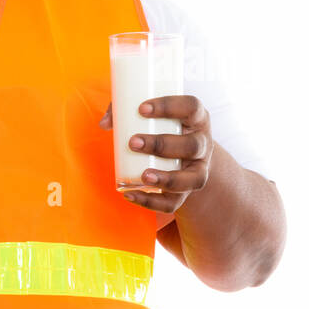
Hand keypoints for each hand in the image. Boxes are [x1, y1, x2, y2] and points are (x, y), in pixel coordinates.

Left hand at [99, 96, 211, 213]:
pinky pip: (175, 202)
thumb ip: (126, 111)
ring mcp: (198, 170)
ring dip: (167, 179)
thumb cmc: (164, 126)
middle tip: (133, 142)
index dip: (169, 106)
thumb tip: (105, 124)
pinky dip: (152, 203)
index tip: (141, 108)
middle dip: (162, 145)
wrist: (185, 155)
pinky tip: (131, 195)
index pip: (191, 107)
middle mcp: (203, 144)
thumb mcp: (153, 114)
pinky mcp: (186, 191)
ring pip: (193, 179)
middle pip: (192, 145)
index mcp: (197, 118)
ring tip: (143, 176)